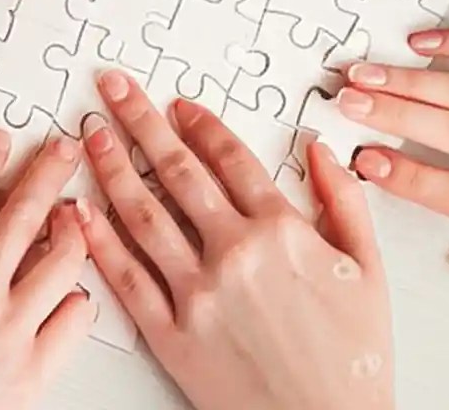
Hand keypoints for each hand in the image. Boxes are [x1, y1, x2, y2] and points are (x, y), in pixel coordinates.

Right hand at [0, 132, 92, 409]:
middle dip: (49, 168)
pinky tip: (69, 286)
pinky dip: (77, 295)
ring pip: (64, 258)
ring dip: (71, 226)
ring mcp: (11, 330)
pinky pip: (75, 317)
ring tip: (70, 214)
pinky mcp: (34, 370)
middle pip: (27, 209)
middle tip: (62, 150)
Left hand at [75, 71, 393, 409]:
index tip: (178, 105)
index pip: (230, 157)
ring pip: (142, 215)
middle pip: (177, 171)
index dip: (199, 124)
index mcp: (282, 231)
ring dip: (111, 168)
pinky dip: (98, 241)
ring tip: (91, 136)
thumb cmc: (353, 360)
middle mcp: (233, 253)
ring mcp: (196, 294)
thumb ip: (345, 202)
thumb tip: (322, 151)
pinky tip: (80, 211)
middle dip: (141, 122)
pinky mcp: (171, 335)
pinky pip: (126, 279)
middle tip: (114, 90)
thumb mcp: (368, 270)